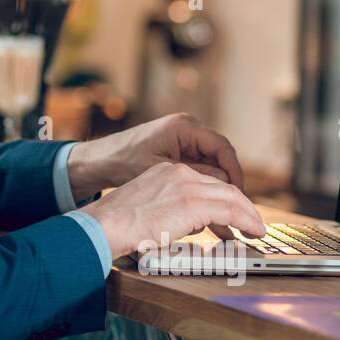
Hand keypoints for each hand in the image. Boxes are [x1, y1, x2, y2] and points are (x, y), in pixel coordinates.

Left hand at [66, 112, 244, 201]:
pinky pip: (199, 167)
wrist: (98, 160)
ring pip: (211, 164)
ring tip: (225, 212)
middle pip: (220, 157)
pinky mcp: (176, 150)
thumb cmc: (123, 161)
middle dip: (229, 183)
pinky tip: (207, 205)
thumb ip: (194, 175)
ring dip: (217, 187)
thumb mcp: (162, 171)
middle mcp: (187, 129)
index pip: (223, 148)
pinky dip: (204, 185)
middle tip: (237, 209)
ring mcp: (182, 139)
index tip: (240, 196)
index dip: (235, 173)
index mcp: (184, 127)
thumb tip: (225, 184)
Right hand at [77, 162, 265, 258]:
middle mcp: (177, 173)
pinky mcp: (192, 203)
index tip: (231, 214)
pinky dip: (246, 221)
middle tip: (251, 222)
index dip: (221, 198)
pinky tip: (252, 231)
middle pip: (221, 186)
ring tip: (256, 229)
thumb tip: (187, 225)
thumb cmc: (115, 226)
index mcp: (164, 172)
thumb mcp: (144, 209)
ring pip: (230, 196)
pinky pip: (230, 210)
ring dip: (248, 214)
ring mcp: (186, 186)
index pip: (204, 182)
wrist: (103, 226)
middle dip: (240, 205)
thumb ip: (167, 211)